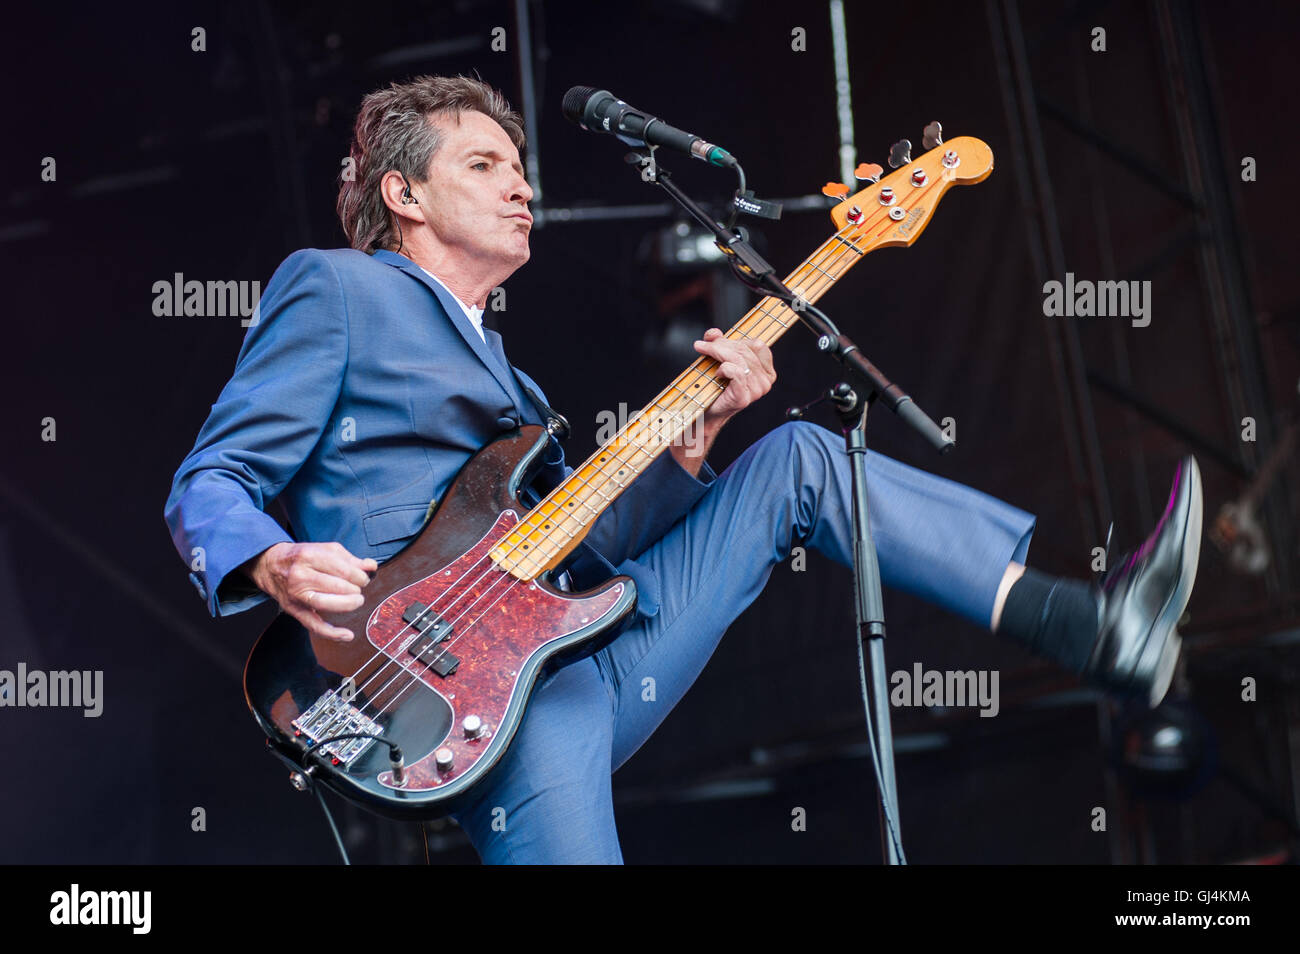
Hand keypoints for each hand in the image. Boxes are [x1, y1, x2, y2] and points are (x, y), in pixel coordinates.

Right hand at [243, 541, 377, 641]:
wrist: (270, 566)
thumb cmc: (301, 557)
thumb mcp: (325, 550)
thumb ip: (350, 559)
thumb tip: (371, 567)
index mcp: (309, 556)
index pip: (343, 570)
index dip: (360, 576)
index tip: (363, 578)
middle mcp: (301, 576)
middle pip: (337, 586)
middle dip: (355, 589)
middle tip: (358, 589)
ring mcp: (297, 595)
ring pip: (327, 604)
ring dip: (348, 604)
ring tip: (357, 601)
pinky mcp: (295, 610)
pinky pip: (314, 625)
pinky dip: (332, 633)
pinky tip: (347, 635)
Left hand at [693, 327, 775, 425]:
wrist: (709, 411)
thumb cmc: (717, 385)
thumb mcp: (719, 358)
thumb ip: (718, 342)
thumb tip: (714, 333)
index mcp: (767, 370)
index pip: (757, 345)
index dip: (736, 339)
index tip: (715, 340)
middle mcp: (766, 381)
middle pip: (745, 350)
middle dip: (721, 344)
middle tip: (702, 345)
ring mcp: (757, 390)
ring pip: (739, 359)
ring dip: (718, 353)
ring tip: (704, 354)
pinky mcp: (744, 397)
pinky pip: (736, 372)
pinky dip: (723, 368)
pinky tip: (717, 373)